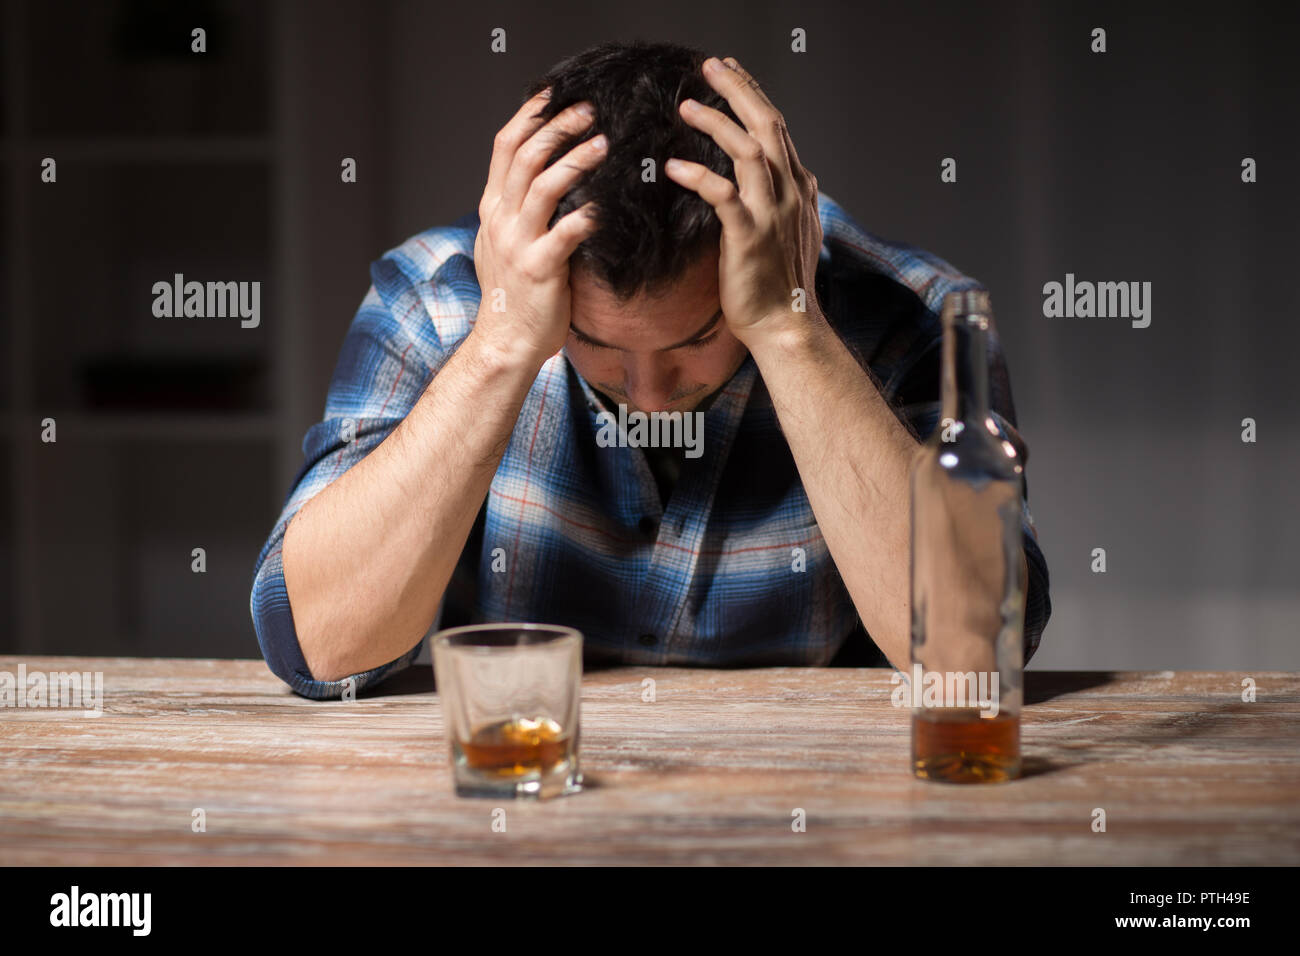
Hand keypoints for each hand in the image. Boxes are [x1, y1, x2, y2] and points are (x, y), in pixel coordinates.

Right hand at [472, 90, 607, 367]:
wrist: (504, 343)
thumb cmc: (514, 297)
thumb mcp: (504, 244)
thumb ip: (518, 212)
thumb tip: (546, 180)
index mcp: (492, 209)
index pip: (505, 146)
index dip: (529, 115)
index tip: (555, 94)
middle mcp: (500, 220)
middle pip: (524, 155)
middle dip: (557, 126)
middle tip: (589, 110)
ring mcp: (517, 243)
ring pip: (542, 185)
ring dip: (575, 159)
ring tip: (603, 144)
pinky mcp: (539, 269)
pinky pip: (566, 232)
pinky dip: (588, 214)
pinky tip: (608, 205)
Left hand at [664, 56, 823, 341]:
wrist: (786, 326)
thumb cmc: (781, 285)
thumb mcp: (795, 234)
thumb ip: (792, 202)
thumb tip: (797, 180)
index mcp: (798, 189)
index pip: (777, 128)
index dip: (753, 95)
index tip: (730, 71)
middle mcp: (790, 194)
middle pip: (767, 125)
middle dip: (738, 90)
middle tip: (710, 66)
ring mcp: (772, 214)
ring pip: (749, 151)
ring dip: (717, 123)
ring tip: (687, 105)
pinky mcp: (749, 237)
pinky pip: (723, 196)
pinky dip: (699, 175)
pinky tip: (674, 166)